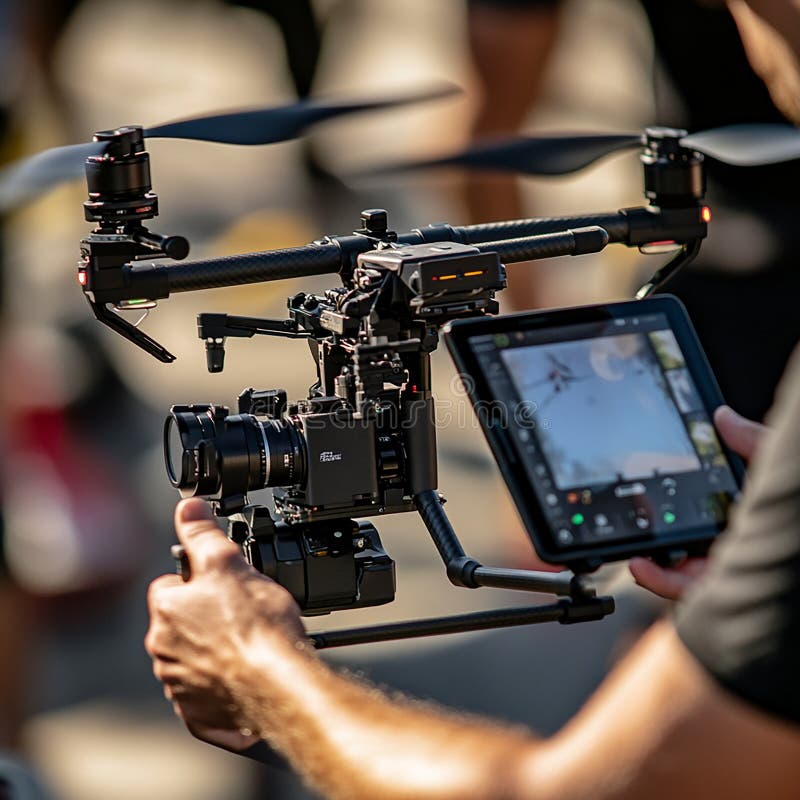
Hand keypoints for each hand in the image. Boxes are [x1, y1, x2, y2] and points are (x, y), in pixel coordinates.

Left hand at [145, 499, 306, 749]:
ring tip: (249, 642)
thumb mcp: (229, 562)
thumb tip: (187, 507)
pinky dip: (222, 686)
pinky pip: (206, 694)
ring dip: (214, 650)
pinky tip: (246, 674)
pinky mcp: (200, 714)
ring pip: (193, 657)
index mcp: (166, 612)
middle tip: (242, 612)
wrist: (277, 685)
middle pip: (181, 622)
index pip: (170, 584)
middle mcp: (163, 651)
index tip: (223, 582)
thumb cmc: (256, 627)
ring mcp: (180, 686)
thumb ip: (203, 533)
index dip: (199, 579)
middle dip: (206, 616)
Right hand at [629, 405, 765, 599]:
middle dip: (654, 522)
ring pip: (676, 562)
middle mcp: (732, 537)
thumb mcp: (773, 468)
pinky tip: (641, 565)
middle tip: (633, 509)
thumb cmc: (795, 505)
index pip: (701, 498)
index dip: (673, 490)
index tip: (650, 473)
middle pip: (683, 529)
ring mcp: (725, 565)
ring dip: (649, 552)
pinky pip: (682, 589)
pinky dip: (657, 579)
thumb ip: (751, 442)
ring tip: (631, 538)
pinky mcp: (721, 590)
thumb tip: (723, 416)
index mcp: (745, 508)